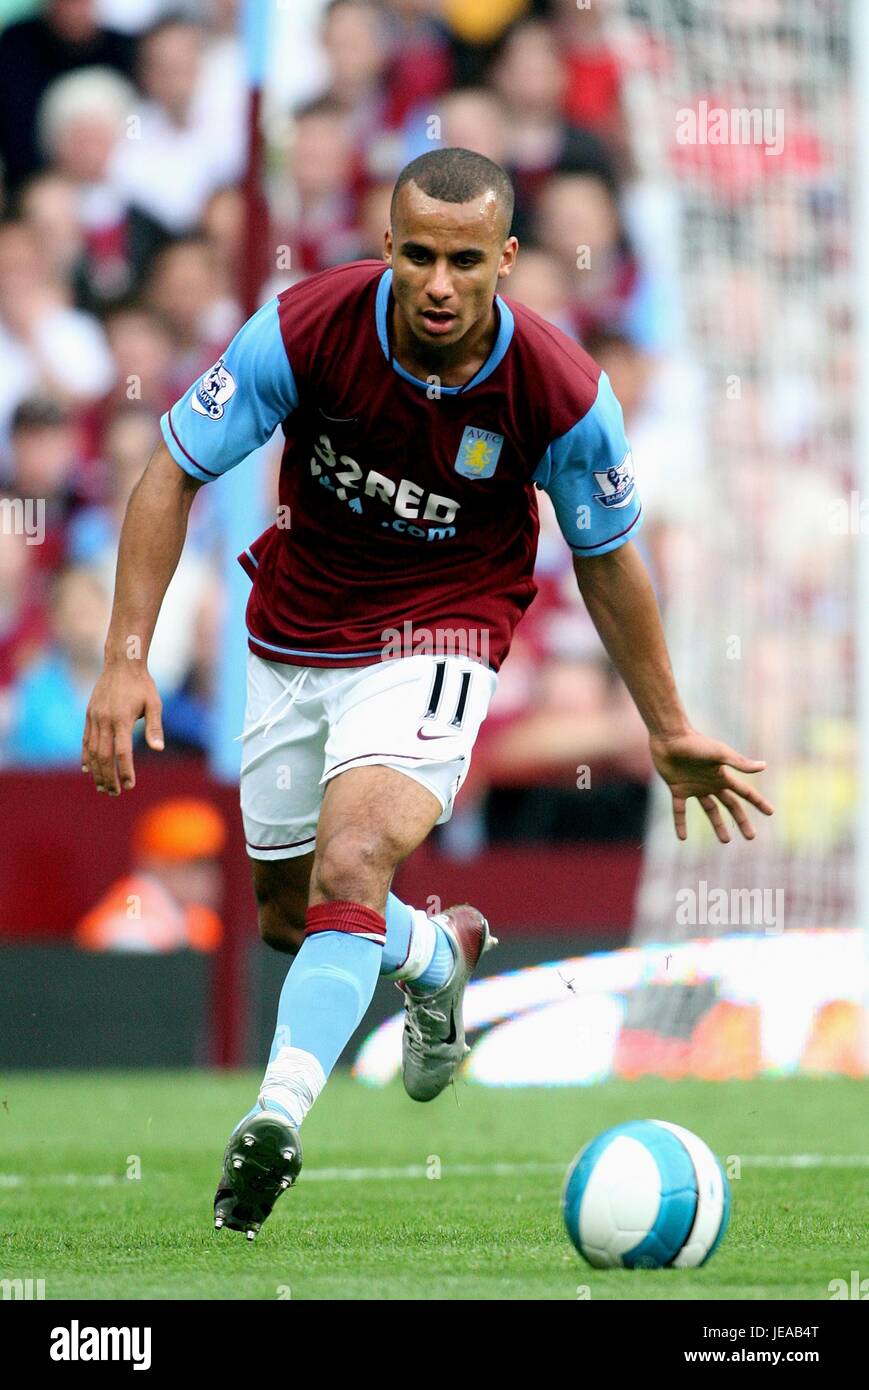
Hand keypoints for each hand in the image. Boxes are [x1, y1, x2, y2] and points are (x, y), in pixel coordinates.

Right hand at [82, 662, 163, 794]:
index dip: (125, 770)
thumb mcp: (154, 703)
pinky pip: (85, 740)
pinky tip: (88, 770)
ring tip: (102, 787)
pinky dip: (86, 756)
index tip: (129, 786)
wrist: (122, 663)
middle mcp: (105, 720)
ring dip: (96, 771)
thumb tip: (158, 749)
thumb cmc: (142, 685)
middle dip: (108, 777)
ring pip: (92, 751)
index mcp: (122, 719)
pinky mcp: (89, 715)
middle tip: (114, 793)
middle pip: (104, 756)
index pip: (122, 752)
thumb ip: (155, 727)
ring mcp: (94, 718)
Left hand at [650, 729, 773, 842]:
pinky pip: (680, 810)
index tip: (771, 812)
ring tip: (726, 841)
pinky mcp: (677, 789)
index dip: (758, 802)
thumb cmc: (695, 743)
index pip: (745, 792)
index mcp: (723, 776)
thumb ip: (740, 763)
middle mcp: (711, 783)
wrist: (669, 737)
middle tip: (751, 837)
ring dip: (718, 825)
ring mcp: (694, 787)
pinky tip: (682, 838)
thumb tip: (764, 766)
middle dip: (742, 820)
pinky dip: (680, 823)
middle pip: (731, 805)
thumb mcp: (719, 754)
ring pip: (709, 810)